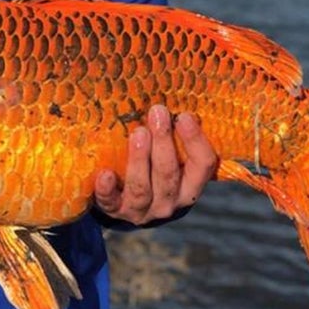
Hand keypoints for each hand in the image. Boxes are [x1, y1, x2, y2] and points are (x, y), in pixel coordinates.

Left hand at [93, 105, 217, 224]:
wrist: (129, 204)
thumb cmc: (154, 170)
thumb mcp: (172, 158)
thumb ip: (175, 136)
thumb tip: (170, 97)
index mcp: (189, 186)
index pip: (203, 166)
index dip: (196, 141)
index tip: (184, 116)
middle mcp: (169, 202)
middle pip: (169, 174)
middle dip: (163, 142)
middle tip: (158, 113)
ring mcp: (142, 210)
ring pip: (142, 189)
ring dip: (140, 160)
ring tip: (138, 134)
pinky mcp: (116, 211)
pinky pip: (111, 202)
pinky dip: (107, 189)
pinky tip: (105, 173)